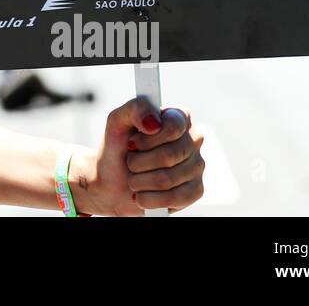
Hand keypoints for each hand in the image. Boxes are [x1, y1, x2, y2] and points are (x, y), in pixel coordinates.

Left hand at [72, 96, 205, 215]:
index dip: (147, 139)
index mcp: (178, 117)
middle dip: (138, 163)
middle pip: (168, 155)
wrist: (111, 181)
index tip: (131, 144)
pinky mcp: (196, 190)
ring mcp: (197, 165)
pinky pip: (175, 198)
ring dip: (139, 182)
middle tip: (130, 162)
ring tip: (133, 179)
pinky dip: (149, 199)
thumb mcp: (117, 121)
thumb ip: (135, 109)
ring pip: (168, 179)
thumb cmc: (117, 148)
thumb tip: (154, 122)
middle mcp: (193, 139)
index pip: (173, 126)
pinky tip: (141, 195)